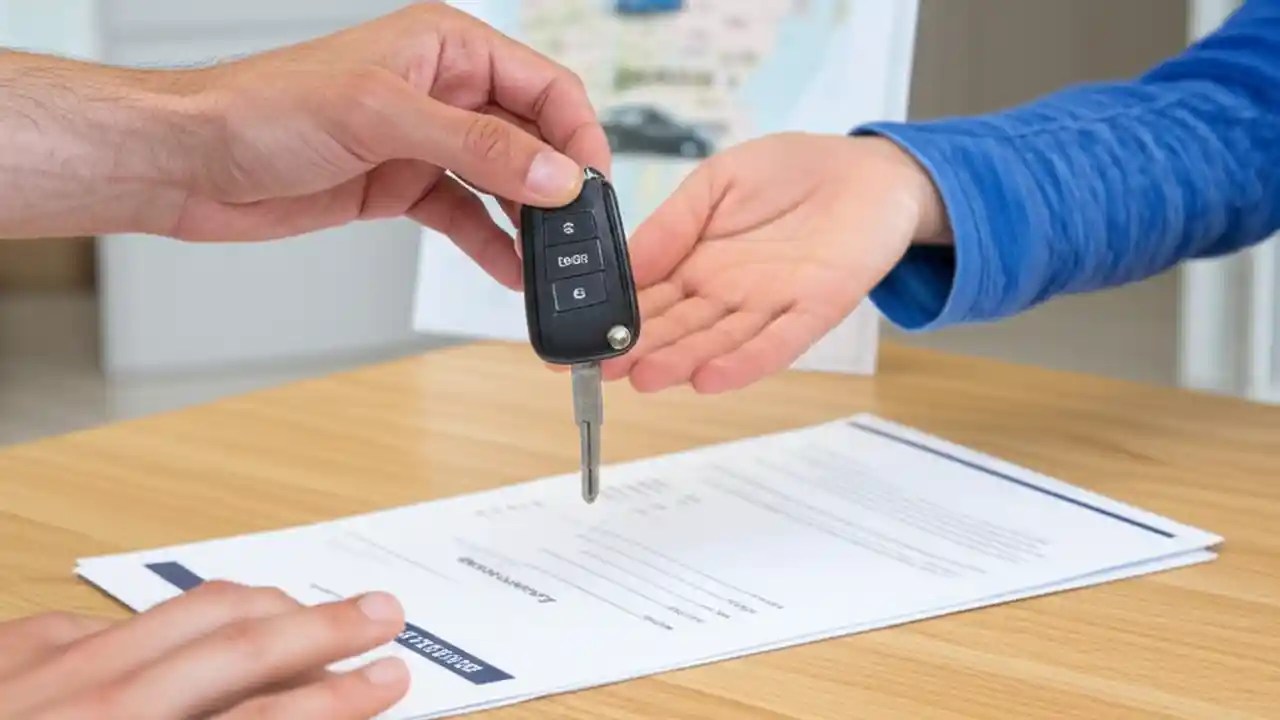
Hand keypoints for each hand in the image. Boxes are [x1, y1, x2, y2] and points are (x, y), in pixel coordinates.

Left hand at [0, 3, 609, 288]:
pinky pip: (465, 216)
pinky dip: (491, 244)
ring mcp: (425, 142)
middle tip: (581, 236)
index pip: (544, 87)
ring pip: (503, 182)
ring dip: (529, 223)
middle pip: (531, 137)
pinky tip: (512, 272)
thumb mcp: (383, 117)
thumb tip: (553, 173)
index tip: (593, 186)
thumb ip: (477, 146)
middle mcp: (444, 91)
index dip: (577, 135)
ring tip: (554, 264)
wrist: (191, 163)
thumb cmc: (263, 110)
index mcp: (447, 47)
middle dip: (558, 186)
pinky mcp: (403, 186)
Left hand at [0, 582, 408, 719]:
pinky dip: (162, 620)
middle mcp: (96, 704)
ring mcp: (48, 670)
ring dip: (259, 603)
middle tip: (380, 615)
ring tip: (309, 601)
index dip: (336, 697)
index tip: (388, 681)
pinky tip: (180, 627)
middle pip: (237, 643)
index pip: (261, 715)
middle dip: (322, 627)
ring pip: (181, 611)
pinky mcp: (9, 651)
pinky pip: (104, 620)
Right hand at [602, 133, 945, 392]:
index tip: (572, 342)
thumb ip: (672, 223)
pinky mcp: (814, 310)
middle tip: (597, 371)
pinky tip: (710, 380)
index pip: (644, 298)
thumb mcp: (715, 182)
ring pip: (717, 342)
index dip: (608, 319)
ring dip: (680, 363)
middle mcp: (726, 293)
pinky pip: (777, 343)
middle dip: (636, 350)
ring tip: (642, 378)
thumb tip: (626, 262)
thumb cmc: (792, 172)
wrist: (868, 170)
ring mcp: (768, 305)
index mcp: (694, 262)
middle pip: (675, 328)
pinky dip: (744, 363)